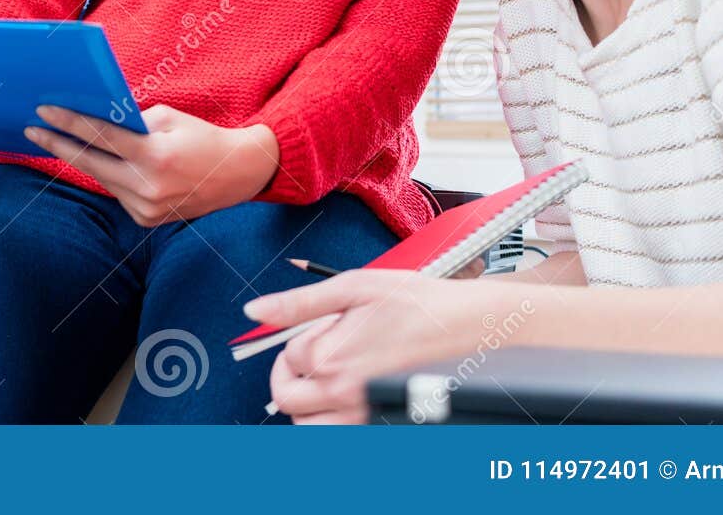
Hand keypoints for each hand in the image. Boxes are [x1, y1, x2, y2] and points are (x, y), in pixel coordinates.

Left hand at [22, 104, 280, 225]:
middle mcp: (148, 188)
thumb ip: (130, 121)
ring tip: (58, 141)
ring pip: (102, 179)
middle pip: (91, 163)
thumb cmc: (202, 137)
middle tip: (32, 131)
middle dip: (59, 146)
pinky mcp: (146, 220)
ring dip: (83, 160)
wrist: (237, 175)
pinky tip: (103, 162)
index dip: (69, 123)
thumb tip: (92, 119)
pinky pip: (117, 193)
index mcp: (155, 157)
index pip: (101, 137)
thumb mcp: (168, 117)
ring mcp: (146, 209)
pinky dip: (109, 176)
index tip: (43, 111)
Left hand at [245, 269, 512, 423]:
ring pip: (307, 425)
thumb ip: (297, 303)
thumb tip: (253, 310)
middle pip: (286, 398)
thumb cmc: (416, 302)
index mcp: (331, 357)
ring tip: (327, 376)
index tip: (325, 326)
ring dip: (306, 403)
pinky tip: (345, 396)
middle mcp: (344, 393)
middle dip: (289, 375)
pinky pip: (338, 435)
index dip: (300, 336)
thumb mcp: (351, 287)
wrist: (469, 325)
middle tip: (311, 356)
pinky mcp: (382, 423)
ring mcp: (364, 414)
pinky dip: (330, 421)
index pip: (287, 357)